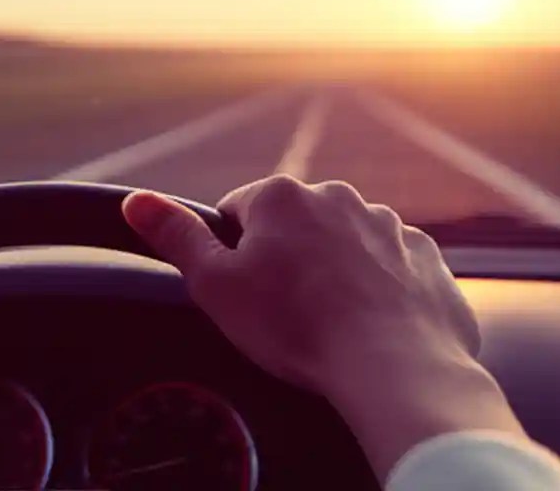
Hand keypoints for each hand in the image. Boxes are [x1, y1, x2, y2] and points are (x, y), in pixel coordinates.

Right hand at [122, 175, 522, 478]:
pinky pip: (389, 267)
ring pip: (342, 245)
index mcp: (280, 196)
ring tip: (328, 322)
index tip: (245, 293)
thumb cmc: (297, 327)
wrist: (393, 364)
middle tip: (283, 313)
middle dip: (285, 260)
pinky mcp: (424, 257)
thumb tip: (135, 201)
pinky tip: (368, 324)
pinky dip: (377, 289)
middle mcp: (337, 196)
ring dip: (332, 273)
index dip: (233, 257)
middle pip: (292, 226)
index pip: (236, 214)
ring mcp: (387, 225)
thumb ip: (175, 236)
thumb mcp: (214, 285)